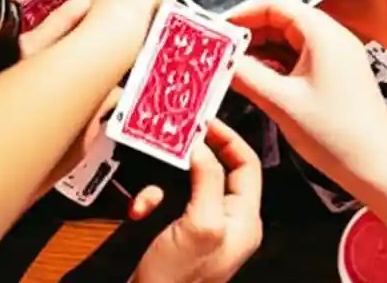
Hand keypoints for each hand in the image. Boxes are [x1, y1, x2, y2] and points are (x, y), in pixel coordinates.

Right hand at [132, 120, 262, 282]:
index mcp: (244, 220)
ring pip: (186, 182)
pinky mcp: (177, 232)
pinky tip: (139, 211)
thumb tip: (201, 146)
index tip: (203, 120)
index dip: (228, 138)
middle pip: (216, 169)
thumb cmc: (177, 280)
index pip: (247, 164)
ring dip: (162, 183)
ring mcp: (202, 227)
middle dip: (190, 157)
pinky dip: (150, 200)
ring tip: (148, 199)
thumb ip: (207, 179)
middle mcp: (228, 221)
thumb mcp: (199, 223)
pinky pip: (166, 200)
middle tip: (173, 136)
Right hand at [231, 0, 386, 192]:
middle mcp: (333, 36)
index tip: (220, 31)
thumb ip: (247, 75)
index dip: (242, 12)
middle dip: (249, 32)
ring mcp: (336, 55)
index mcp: (323, 33)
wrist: (378, 167)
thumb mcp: (281, 102)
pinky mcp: (337, 73)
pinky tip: (259, 79)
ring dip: (261, 49)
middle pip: (281, 18)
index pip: (275, 2)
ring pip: (289, 38)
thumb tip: (221, 58)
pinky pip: (300, 57)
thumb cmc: (338, 135)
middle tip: (222, 51)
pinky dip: (277, 64)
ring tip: (235, 67)